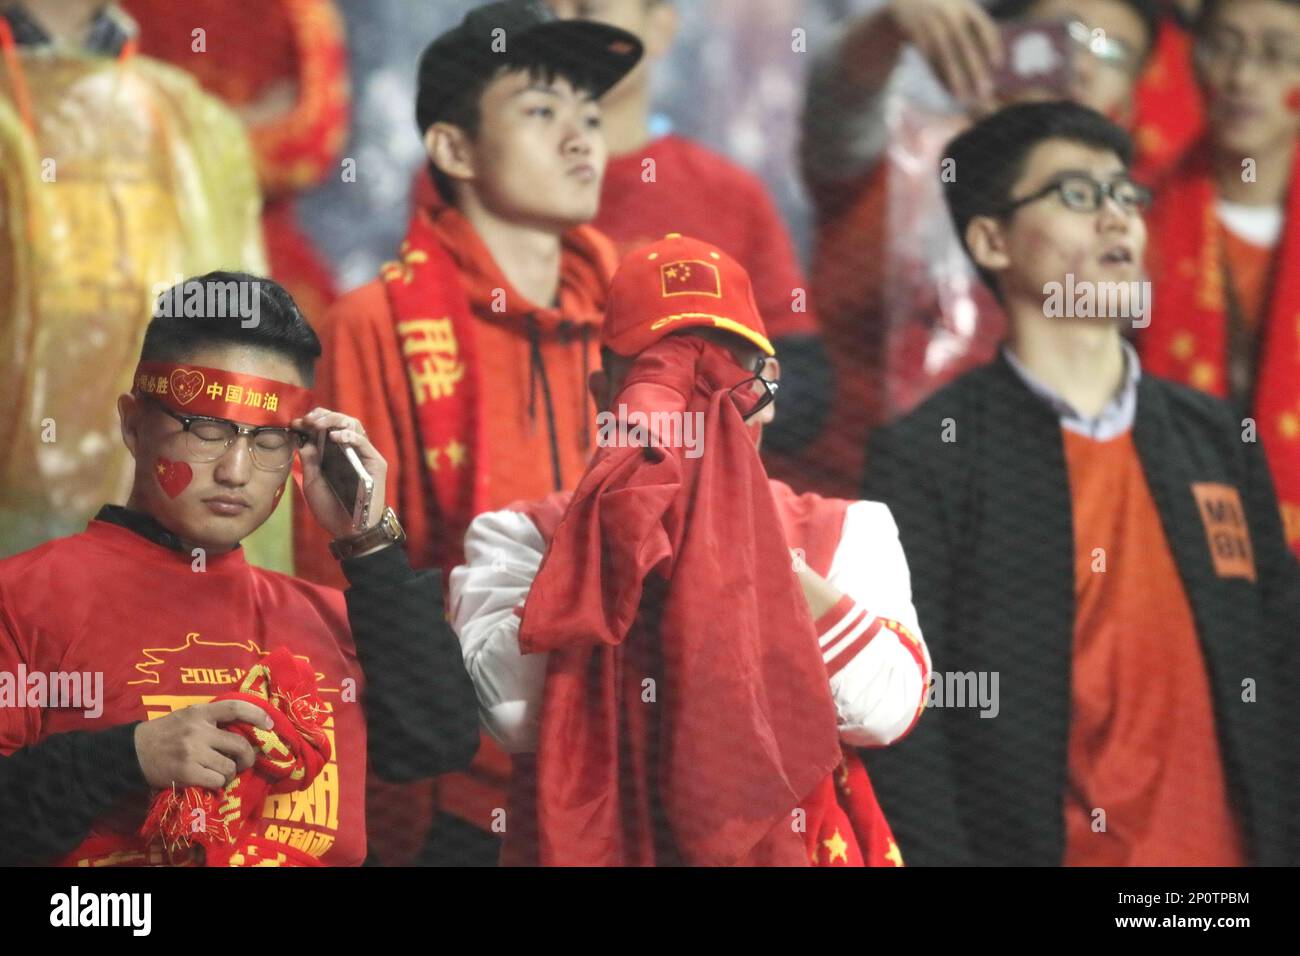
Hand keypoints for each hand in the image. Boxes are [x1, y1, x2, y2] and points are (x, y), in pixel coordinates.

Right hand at [133, 700, 271, 789]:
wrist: (133, 752)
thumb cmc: (164, 733)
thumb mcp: (187, 716)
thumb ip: (211, 719)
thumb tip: (245, 727)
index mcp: (199, 712)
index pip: (235, 707)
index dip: (257, 714)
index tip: (270, 724)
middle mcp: (198, 731)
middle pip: (239, 744)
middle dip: (248, 756)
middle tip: (245, 762)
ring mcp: (192, 752)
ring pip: (230, 766)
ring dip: (230, 773)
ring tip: (221, 772)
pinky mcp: (186, 773)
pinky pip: (217, 781)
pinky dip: (219, 783)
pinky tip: (210, 781)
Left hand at [293, 407, 388, 539]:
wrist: (348, 529)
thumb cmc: (330, 508)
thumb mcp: (312, 482)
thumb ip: (309, 460)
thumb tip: (302, 439)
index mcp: (334, 452)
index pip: (326, 427)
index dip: (311, 421)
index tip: (295, 423)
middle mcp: (350, 450)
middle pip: (341, 421)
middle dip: (323, 416)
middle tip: (308, 420)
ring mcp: (364, 454)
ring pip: (354, 426)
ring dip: (335, 420)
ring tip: (319, 424)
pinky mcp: (375, 462)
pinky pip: (364, 443)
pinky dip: (350, 436)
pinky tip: (335, 436)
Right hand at [887, 0, 1002, 108]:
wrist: (908, 0)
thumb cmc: (943, 11)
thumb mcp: (960, 10)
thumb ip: (975, 29)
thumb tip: (994, 64)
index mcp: (966, 7)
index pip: (984, 26)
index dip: (992, 45)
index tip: (999, 65)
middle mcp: (949, 13)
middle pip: (965, 44)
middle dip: (976, 69)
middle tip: (986, 91)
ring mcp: (931, 23)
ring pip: (946, 55)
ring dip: (956, 78)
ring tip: (965, 98)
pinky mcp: (916, 34)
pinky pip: (930, 59)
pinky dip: (940, 76)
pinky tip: (948, 91)